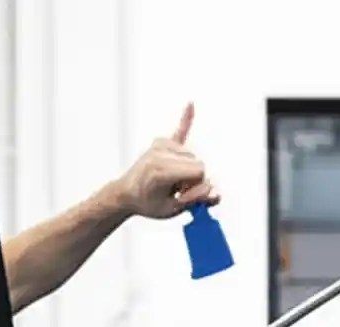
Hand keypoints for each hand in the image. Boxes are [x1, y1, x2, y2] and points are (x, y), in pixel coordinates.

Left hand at [114, 102, 220, 218]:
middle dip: (194, 179)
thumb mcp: (172, 210)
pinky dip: (186, 117)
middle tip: (177, 190)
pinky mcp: (161, 143)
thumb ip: (196, 200)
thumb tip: (216, 193)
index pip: (200, 171)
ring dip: (189, 170)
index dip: (197, 187)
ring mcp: (161, 146)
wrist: (124, 194)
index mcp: (161, 171)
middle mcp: (160, 153)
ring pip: (193, 155)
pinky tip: (190, 104)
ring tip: (172, 181)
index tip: (184, 196)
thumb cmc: (146, 203)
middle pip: (198, 162)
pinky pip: (179, 129)